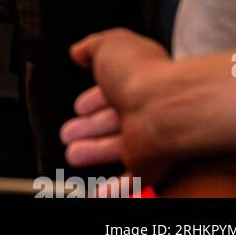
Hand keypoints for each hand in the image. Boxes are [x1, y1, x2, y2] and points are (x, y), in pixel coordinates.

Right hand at [62, 28, 176, 187]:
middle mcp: (141, 109)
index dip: (90, 99)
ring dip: (93, 152)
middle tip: (68, 133)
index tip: (78, 106)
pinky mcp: (148, 164)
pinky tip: (100, 190)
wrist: (167, 108)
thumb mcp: (110, 43)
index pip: (108, 92)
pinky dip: (114, 187)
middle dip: (87, 128)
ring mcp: (145, 138)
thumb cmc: (142, 73)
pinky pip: (130, 179)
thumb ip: (92, 47)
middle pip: (108, 123)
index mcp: (134, 81)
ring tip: (72, 154)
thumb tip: (79, 51)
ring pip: (114, 149)